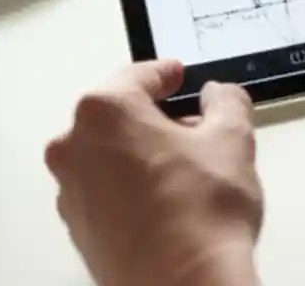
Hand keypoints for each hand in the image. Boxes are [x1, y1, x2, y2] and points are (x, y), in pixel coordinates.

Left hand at [45, 62, 261, 285]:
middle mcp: (75, 148)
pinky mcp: (78, 230)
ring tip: (188, 170)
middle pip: (118, 117)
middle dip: (156, 118)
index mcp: (106, 112)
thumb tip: (218, 95)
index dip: (165, 74)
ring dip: (142, 154)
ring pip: (109, 155)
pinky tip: (169, 202)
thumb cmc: (202, 211)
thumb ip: (225, 102)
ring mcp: (71, 192)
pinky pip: (105, 192)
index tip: (178, 76)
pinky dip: (132, 188)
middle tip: (196, 128)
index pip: (138, 76)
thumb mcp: (232, 138)